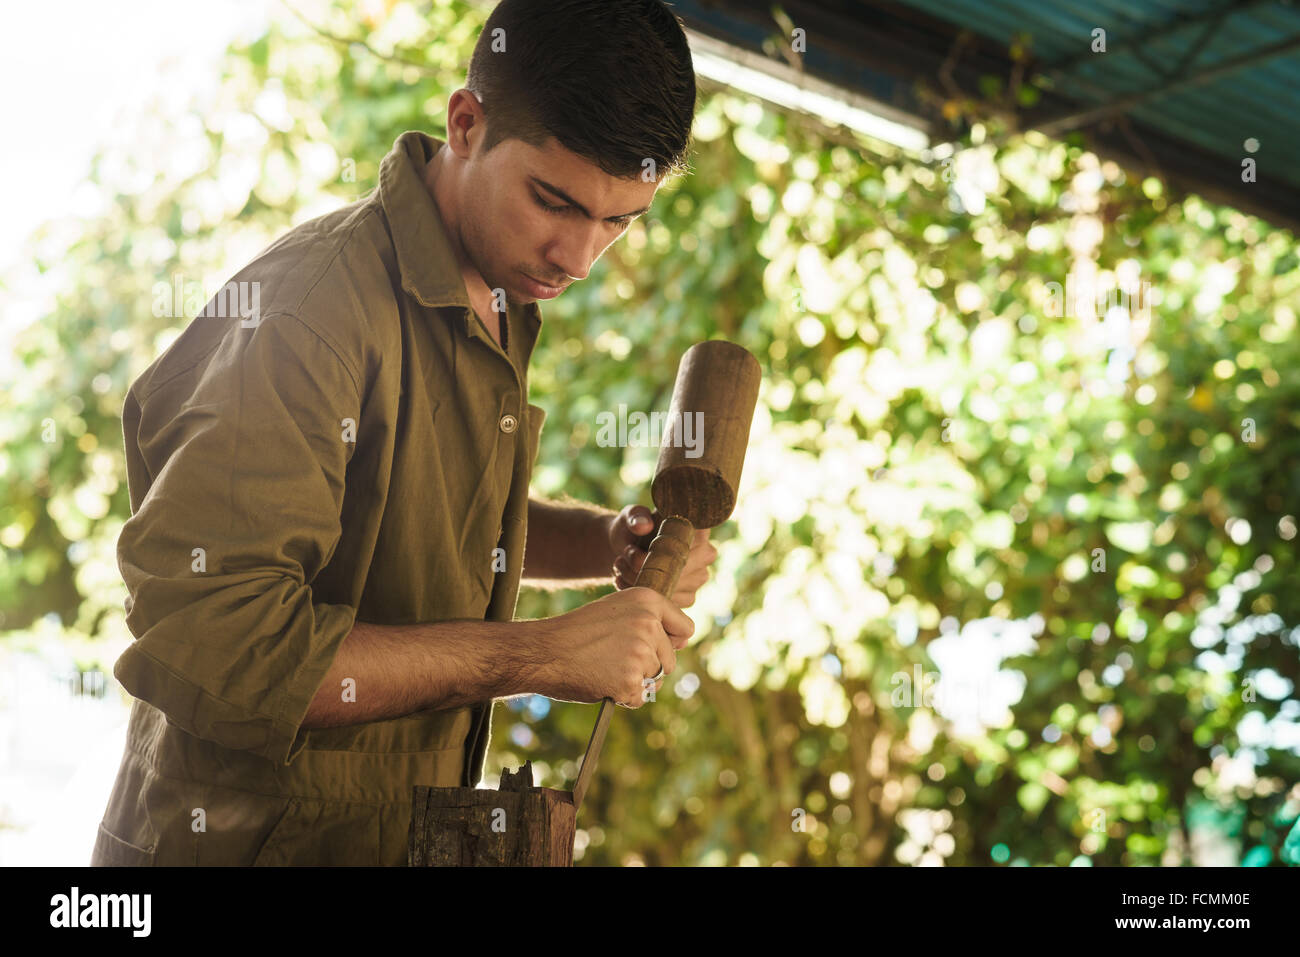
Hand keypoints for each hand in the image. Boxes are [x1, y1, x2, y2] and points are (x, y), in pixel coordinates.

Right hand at [531, 588, 694, 707]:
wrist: (543, 651)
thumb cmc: (577, 631)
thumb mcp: (616, 610)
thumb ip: (649, 619)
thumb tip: (684, 640)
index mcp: (647, 600)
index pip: (685, 628)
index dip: (670, 641)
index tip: (649, 644)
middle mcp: (649, 624)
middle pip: (670, 660)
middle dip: (648, 665)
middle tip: (613, 657)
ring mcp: (641, 654)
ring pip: (655, 680)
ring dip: (634, 681)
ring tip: (604, 667)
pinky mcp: (631, 681)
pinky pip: (639, 698)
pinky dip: (623, 697)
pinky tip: (602, 681)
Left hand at [606, 504, 718, 607]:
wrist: (627, 548)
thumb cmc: (633, 527)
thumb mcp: (631, 517)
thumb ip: (636, 517)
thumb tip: (643, 526)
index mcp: (699, 527)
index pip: (686, 542)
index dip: (658, 550)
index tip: (634, 548)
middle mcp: (706, 552)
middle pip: (677, 569)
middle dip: (643, 569)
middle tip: (621, 560)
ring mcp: (700, 577)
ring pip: (669, 588)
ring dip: (639, 581)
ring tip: (622, 568)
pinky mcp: (689, 597)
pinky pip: (667, 601)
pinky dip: (644, 595)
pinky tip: (629, 582)